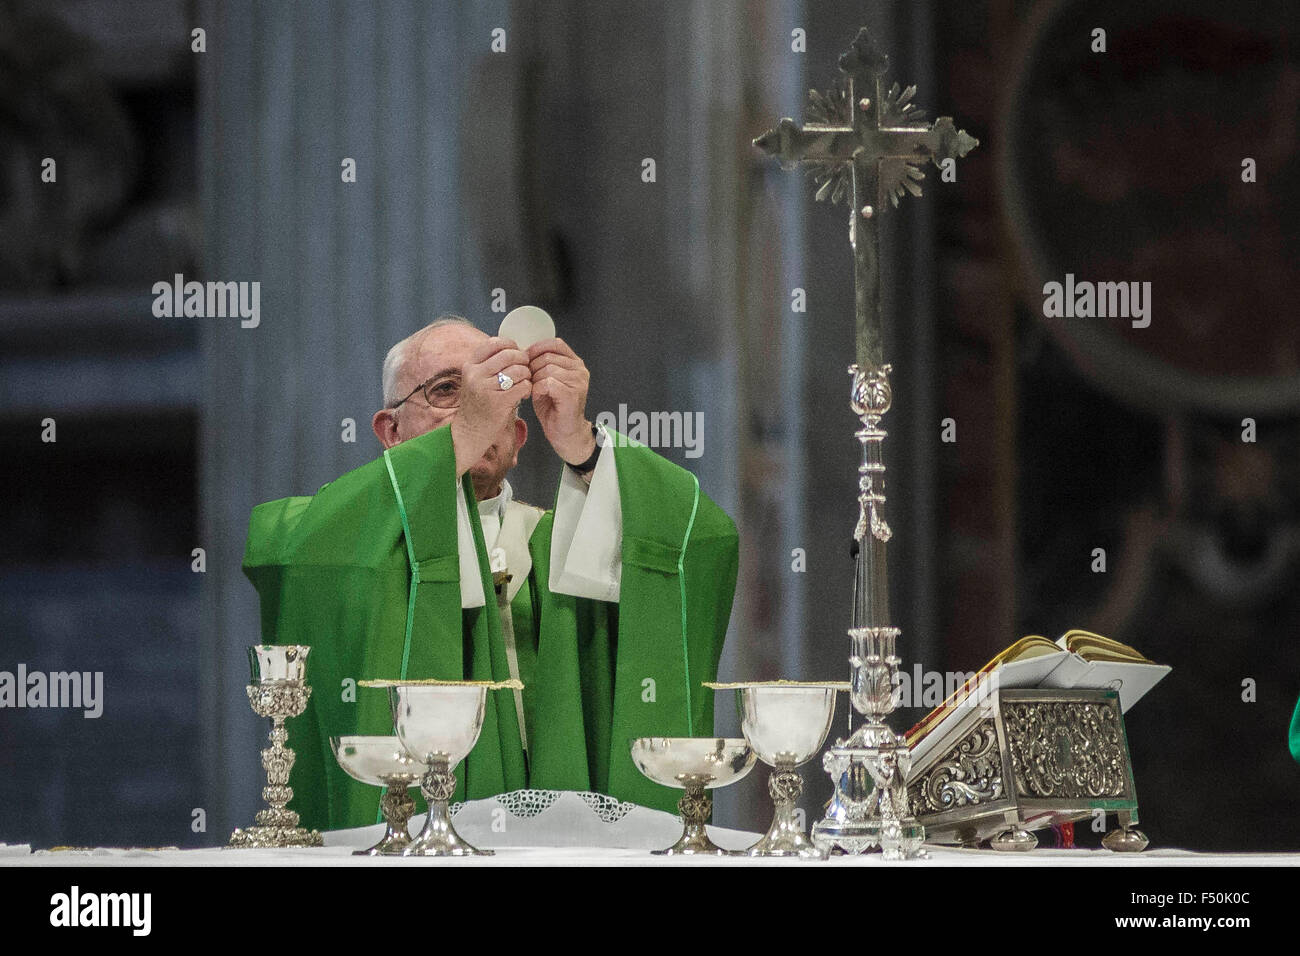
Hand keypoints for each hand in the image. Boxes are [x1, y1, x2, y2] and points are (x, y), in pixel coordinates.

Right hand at [450, 336, 530, 476]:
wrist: (469, 432)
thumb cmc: (478, 404)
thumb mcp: (476, 379)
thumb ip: (490, 363)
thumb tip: (514, 348)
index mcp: (470, 365)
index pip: (495, 343)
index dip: (511, 346)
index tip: (516, 355)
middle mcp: (475, 374)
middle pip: (509, 354)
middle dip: (523, 360)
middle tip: (525, 370)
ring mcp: (485, 388)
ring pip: (518, 370)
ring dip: (527, 375)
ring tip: (524, 384)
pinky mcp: (498, 402)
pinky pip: (523, 386)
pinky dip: (528, 389)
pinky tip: (523, 395)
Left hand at [527, 337, 594, 465]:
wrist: (565, 432)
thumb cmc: (554, 408)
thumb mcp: (547, 380)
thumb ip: (541, 365)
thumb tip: (523, 353)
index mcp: (575, 363)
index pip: (554, 343)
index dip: (536, 349)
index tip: (526, 361)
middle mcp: (579, 369)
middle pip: (547, 356)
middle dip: (532, 368)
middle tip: (529, 381)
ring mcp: (578, 381)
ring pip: (546, 369)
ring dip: (534, 380)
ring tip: (535, 390)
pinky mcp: (572, 393)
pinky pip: (547, 382)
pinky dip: (538, 389)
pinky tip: (537, 396)